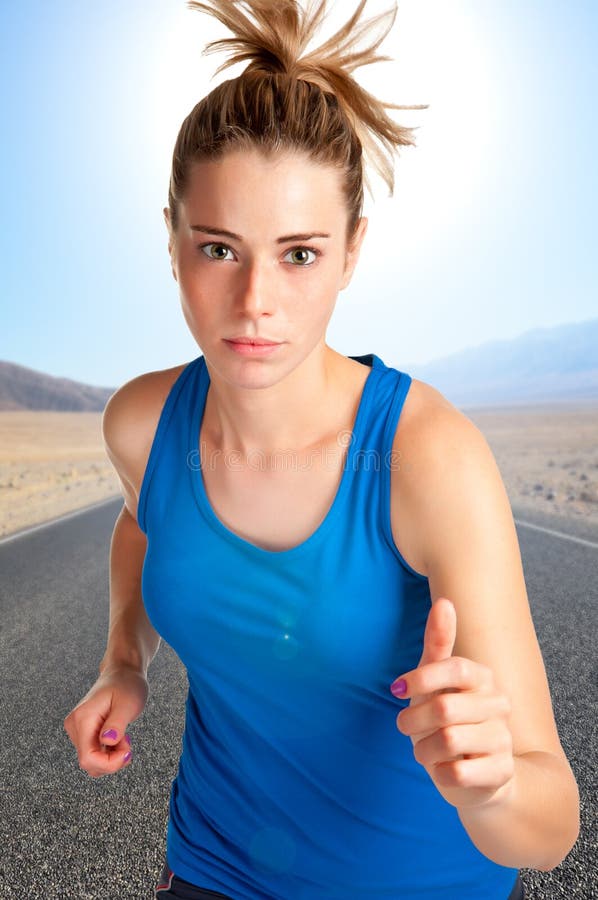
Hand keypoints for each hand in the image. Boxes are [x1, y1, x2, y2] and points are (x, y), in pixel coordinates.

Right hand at [64, 665, 147, 777]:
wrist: (122, 673)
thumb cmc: (127, 685)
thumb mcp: (128, 704)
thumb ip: (117, 723)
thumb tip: (107, 741)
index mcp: (83, 719)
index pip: (88, 758)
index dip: (109, 764)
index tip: (127, 752)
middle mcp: (74, 726)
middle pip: (89, 763)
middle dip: (112, 760)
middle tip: (127, 741)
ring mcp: (77, 730)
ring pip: (92, 760)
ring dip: (111, 756)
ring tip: (123, 736)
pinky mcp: (82, 732)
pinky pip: (94, 753)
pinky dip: (108, 752)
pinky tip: (118, 737)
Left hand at [390, 596, 514, 808]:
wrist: (479, 774)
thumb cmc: (449, 719)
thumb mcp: (436, 680)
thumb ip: (439, 642)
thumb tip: (445, 602)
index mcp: (482, 677)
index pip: (453, 667)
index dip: (420, 679)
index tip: (397, 690)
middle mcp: (498, 704)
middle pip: (444, 708)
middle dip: (414, 721)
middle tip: (406, 727)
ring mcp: (503, 739)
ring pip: (448, 742)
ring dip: (423, 750)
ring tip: (426, 750)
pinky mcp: (501, 772)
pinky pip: (456, 773)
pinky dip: (438, 773)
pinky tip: (443, 769)